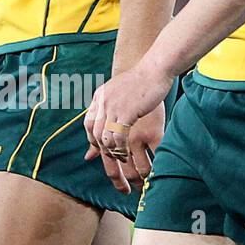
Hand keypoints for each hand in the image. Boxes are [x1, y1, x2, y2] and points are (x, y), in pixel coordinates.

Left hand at [84, 60, 173, 193]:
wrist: (155, 68)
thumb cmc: (141, 83)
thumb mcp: (118, 96)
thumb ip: (107, 113)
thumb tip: (100, 129)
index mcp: (99, 98)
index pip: (89, 126)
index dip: (96, 143)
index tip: (107, 154)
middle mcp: (102, 103)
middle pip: (96, 137)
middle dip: (105, 159)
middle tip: (117, 176)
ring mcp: (113, 108)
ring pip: (106, 140)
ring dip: (115, 156)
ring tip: (126, 166)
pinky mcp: (126, 112)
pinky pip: (119, 138)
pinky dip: (122, 150)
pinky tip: (131, 157)